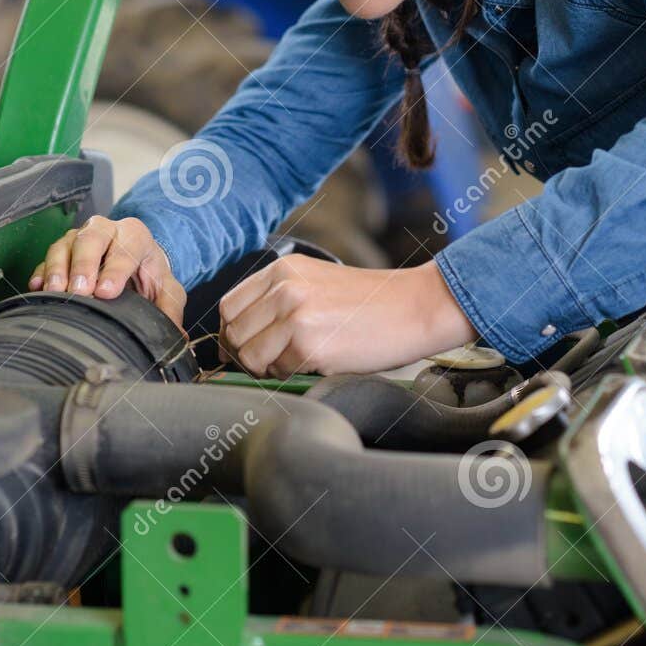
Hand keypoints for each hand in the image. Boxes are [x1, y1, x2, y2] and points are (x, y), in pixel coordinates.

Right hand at [29, 214, 186, 324]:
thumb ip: (171, 308)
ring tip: (55, 291)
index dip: (116, 269)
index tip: (106, 292)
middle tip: (79, 290)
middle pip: (91, 238)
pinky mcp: (61, 251)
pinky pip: (46, 257)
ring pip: (65, 244)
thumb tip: (175, 335)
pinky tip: (38, 288)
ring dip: (58, 267)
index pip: (126, 247)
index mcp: (135, 236)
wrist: (134, 264)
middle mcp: (106, 231)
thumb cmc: (147, 275)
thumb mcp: (166, 289)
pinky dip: (41, 272)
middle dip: (84, 264)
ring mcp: (79, 238)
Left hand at [218, 253, 475, 377]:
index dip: (234, 333)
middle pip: (233, 332)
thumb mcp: (317, 284)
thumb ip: (279, 299)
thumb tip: (241, 336)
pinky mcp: (307, 344)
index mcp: (283, 270)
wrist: (415, 308)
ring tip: (293, 365)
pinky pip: (275, 371)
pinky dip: (287, 376)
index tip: (245, 349)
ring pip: (248, 355)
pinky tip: (314, 366)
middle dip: (244, 354)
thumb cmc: (372, 303)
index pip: (229, 305)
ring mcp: (294, 315)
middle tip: (269, 364)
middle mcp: (284, 287)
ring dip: (264, 368)